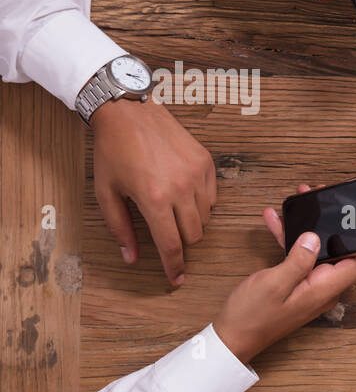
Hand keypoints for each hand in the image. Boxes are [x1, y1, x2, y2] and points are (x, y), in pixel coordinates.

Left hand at [91, 98, 215, 285]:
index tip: (176, 279)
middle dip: (181, 241)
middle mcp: (180, 189)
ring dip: (191, 222)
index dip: (174, 267)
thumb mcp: (107, 192)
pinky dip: (200, 203)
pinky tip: (182, 192)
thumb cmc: (112, 151)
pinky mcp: (206, 163)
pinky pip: (212, 196)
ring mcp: (197, 175)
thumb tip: (131, 257)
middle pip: (194, 235)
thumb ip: (120, 228)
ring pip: (205, 218)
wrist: (129, 112)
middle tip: (166, 232)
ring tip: (171, 208)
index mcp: (154, 199)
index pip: (171, 245)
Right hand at [211, 185, 355, 362]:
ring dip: (307, 228)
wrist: (232, 338)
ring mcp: (311, 286)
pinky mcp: (297, 285)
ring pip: (318, 251)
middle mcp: (323, 288)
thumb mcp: (273, 283)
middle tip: (319, 199)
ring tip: (298, 202)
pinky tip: (276, 222)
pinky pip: (301, 258)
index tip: (354, 218)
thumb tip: (315, 238)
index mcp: (324, 288)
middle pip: (340, 252)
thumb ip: (298, 260)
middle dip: (332, 224)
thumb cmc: (251, 316)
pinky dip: (291, 241)